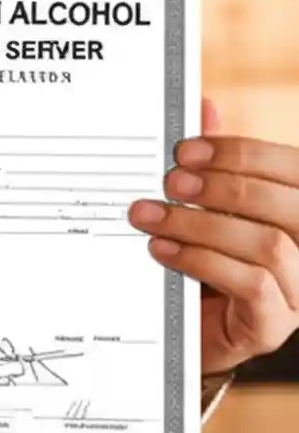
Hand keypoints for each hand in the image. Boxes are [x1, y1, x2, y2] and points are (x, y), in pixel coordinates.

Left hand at [128, 98, 298, 373]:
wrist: (181, 327)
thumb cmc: (198, 256)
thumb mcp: (202, 206)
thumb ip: (209, 163)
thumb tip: (202, 106)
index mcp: (298, 209)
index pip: (294, 169)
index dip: (242, 154)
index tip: (184, 150)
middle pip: (287, 204)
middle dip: (222, 186)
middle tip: (169, 182)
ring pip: (268, 246)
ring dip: (200, 224)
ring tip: (149, 216)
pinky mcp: (273, 326)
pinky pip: (252, 287)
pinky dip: (201, 261)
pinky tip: (162, 250)